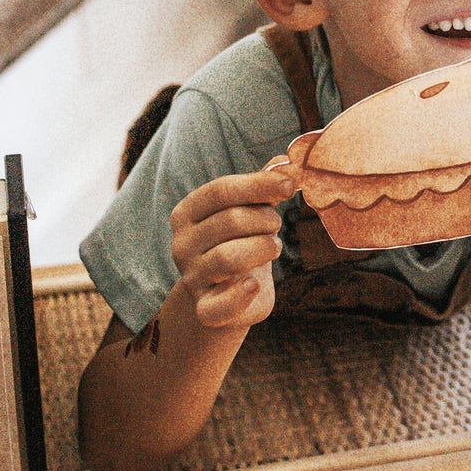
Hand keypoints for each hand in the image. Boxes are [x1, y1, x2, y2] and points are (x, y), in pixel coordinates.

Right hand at [169, 159, 296, 329]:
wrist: (228, 295)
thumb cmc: (241, 242)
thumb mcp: (249, 212)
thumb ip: (262, 188)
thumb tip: (284, 161)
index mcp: (187, 213)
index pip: (220, 191)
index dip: (257, 185)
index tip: (288, 185)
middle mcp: (182, 244)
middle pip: (230, 221)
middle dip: (265, 220)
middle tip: (275, 225)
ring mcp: (191, 278)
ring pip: (229, 258)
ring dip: (263, 248)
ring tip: (272, 247)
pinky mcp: (205, 309)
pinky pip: (220, 305)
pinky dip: (240, 294)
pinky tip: (254, 283)